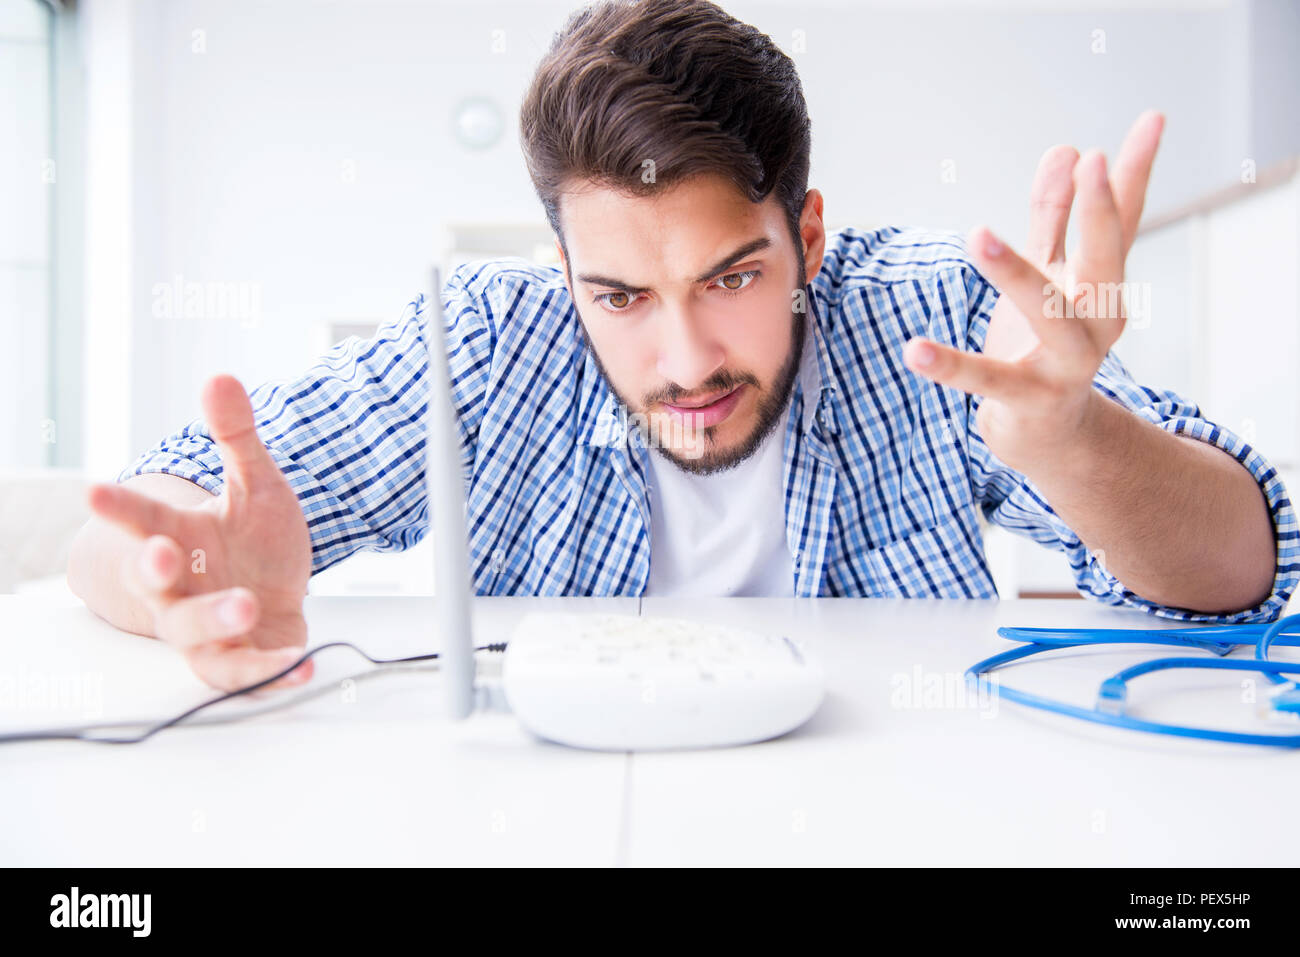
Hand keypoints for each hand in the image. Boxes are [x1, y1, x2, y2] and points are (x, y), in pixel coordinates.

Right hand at [86, 375, 314, 691]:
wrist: (276, 592)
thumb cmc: (254, 541)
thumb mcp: (256, 484)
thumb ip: (238, 439)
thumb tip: (220, 378)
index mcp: (180, 538)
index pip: (142, 520)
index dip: (118, 507)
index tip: (93, 491)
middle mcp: (184, 587)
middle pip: (157, 586)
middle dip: (153, 572)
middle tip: (162, 553)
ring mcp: (207, 630)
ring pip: (194, 634)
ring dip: (215, 621)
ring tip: (245, 606)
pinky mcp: (240, 660)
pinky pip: (247, 676)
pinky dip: (272, 674)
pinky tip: (299, 664)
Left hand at [902, 110, 1164, 471]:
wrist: (1050, 433)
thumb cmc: (1047, 343)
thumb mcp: (1050, 274)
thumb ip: (1056, 216)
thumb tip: (1067, 150)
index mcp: (1103, 286)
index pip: (1124, 220)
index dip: (1135, 171)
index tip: (1151, 120)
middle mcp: (1097, 321)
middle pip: (1103, 260)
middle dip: (1098, 211)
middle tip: (1089, 161)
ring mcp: (1068, 362)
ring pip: (1048, 312)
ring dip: (1015, 272)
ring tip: (979, 232)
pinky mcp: (1029, 398)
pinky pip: (987, 380)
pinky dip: (951, 366)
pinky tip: (914, 349)